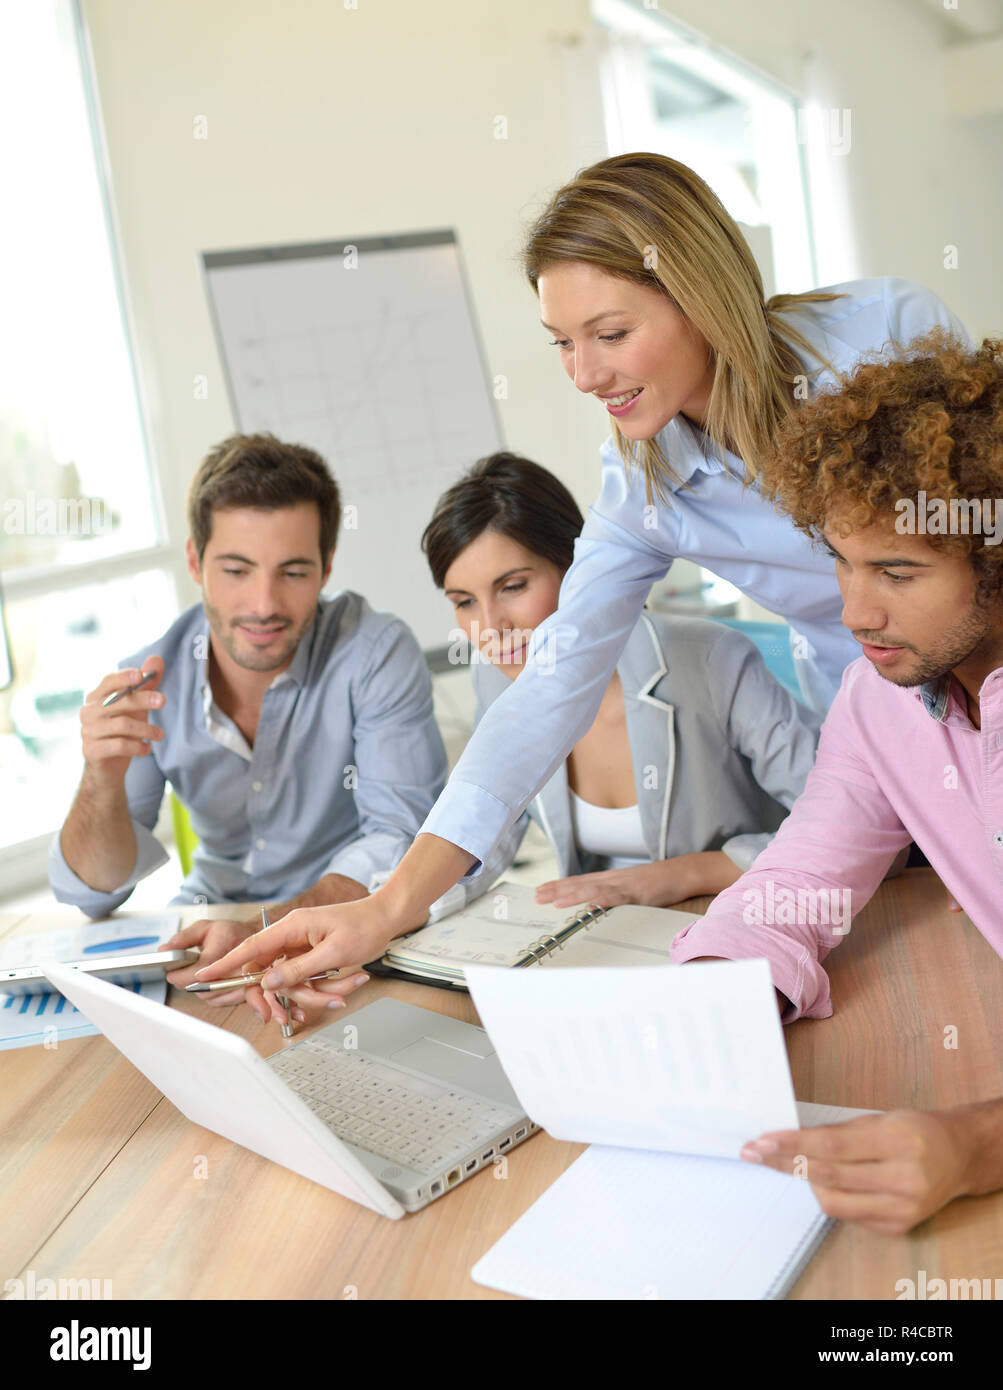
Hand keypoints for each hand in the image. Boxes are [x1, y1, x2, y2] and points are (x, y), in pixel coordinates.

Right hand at [80, 658, 164, 784]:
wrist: (107, 767)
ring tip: (160, 734)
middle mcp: (88, 712)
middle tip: (162, 700)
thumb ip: (146, 685)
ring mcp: (87, 731)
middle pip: (117, 701)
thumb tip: (157, 659)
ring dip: (145, 729)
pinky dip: (136, 746)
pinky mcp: (91, 750)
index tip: (141, 676)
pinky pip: (118, 745)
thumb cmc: (123, 731)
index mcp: (97, 697)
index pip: (108, 681)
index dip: (124, 677)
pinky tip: (147, 749)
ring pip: (121, 724)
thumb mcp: (137, 707)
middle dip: (142, 699)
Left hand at [159, 918, 257, 994]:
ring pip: (206, 996)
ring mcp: (241, 982)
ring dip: (196, 987)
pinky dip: (207, 993)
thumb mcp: (205, 927)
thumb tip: (164, 950)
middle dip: (185, 981)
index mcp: (225, 947)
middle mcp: (237, 967)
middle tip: (181, 971)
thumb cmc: (230, 933)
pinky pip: (215, 1001)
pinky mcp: (242, 993)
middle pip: (200, 987)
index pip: (196, 972)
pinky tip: (208, 981)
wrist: (256, 940)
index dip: (179, 974)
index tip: (171, 971)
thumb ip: (183, 938)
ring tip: (197, 973)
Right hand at [192, 895, 395, 1024]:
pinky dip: (325, 989)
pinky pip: (308, 980)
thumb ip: (298, 969)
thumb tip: (269, 982)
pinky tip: (347, 986)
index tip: (202, 976)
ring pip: (292, 982)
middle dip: (282, 997)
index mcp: (291, 928)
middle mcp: (291, 937)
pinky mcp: (312, 957)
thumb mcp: (332, 953)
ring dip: (318, 992)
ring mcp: (301, 948)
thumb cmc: (363, 927)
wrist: (387, 918)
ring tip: (347, 989)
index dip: (226, 964)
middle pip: (269, 974)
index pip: (249, 948)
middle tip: (282, 1017)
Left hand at [535, 860, 695, 910]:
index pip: (580, 883)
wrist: (683, 872)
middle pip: (580, 884)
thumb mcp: (630, 893)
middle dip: (557, 890)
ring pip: (594, 890)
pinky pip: (617, 896)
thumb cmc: (658, 884)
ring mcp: (625, 885)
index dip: (559, 887)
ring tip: (553, 900)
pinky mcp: (638, 893)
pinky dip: (602, 899)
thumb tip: (591, 909)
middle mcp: (613, 880)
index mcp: (611, 881)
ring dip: (573, 895)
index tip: (541, 891)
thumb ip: (611, 899)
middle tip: (537, 896)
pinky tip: (589, 901)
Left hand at [739, 1109, 972, 1234]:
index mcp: (899, 1142)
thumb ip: (839, 1131)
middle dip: (785, 1163)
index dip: (793, 1144)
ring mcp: (902, 1208)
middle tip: (755, 1153)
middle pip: (829, 1175)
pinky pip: (849, 1215)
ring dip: (805, 1182)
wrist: (958, 1157)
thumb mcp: (881, 1119)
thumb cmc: (917, 1131)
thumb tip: (793, 1138)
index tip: (763, 1141)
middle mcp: (903, 1179)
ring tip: (789, 1164)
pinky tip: (824, 1181)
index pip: (832, 1146)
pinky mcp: (898, 1227)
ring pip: (834, 1201)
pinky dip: (831, 1196)